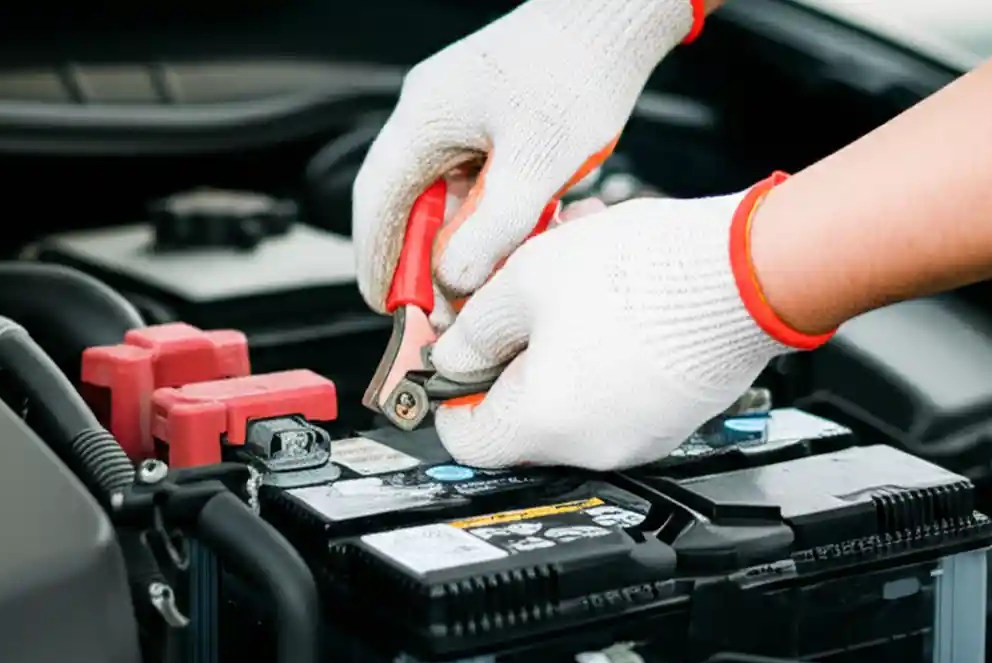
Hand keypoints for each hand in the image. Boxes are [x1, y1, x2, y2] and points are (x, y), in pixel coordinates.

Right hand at [352, 0, 695, 319]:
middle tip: (444, 305)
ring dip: (460, 237)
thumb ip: (494, 227)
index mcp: (424, 117)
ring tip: (486, 275)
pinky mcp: (486, 117)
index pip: (378, 201)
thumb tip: (454, 278)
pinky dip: (485, 212)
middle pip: (406, 202)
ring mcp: (455, 113)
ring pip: (442, 193)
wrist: (614, 20)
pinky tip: (514, 234)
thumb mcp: (538, 163)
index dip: (377, 260)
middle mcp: (429, 112)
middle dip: (422, 258)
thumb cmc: (578, 72)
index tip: (388, 306)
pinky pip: (471, 177)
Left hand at [429, 188, 797, 469]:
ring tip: (569, 290)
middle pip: (518, 419)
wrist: (746, 272)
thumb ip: (473, 329)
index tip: (450, 363)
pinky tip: (609, 304)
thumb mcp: (525, 279)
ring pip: (567, 403)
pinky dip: (598, 357)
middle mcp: (591, 449)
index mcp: (541, 424)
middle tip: (513, 307)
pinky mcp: (669, 421)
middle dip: (509, 359)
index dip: (445, 395)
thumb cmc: (646, 274)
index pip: (463, 438)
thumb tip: (453, 356)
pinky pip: (612, 397)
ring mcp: (637, 439)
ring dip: (555, 349)